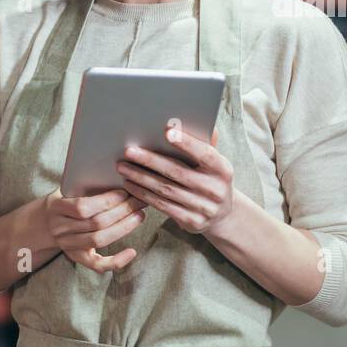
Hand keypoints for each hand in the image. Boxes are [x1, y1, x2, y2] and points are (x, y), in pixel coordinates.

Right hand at [41, 188, 144, 272]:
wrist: (45, 222)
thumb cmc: (65, 199)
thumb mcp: (68, 187)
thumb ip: (86, 183)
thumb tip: (119, 177)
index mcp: (56, 208)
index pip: (82, 207)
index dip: (106, 200)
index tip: (124, 191)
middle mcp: (60, 229)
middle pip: (95, 224)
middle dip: (122, 211)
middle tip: (139, 201)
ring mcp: (68, 245)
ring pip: (99, 240)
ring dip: (123, 228)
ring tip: (139, 215)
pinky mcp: (77, 257)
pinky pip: (97, 265)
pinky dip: (116, 261)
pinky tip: (132, 252)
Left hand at [116, 120, 235, 235]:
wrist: (223, 214)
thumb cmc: (211, 180)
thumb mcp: (214, 163)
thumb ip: (202, 144)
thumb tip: (182, 124)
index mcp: (223, 169)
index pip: (205, 153)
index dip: (187, 143)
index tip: (167, 132)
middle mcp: (215, 189)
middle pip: (177, 172)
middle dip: (150, 160)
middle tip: (129, 151)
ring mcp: (204, 208)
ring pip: (165, 189)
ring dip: (141, 178)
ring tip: (123, 168)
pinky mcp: (192, 221)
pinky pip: (163, 206)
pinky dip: (144, 194)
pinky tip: (131, 186)